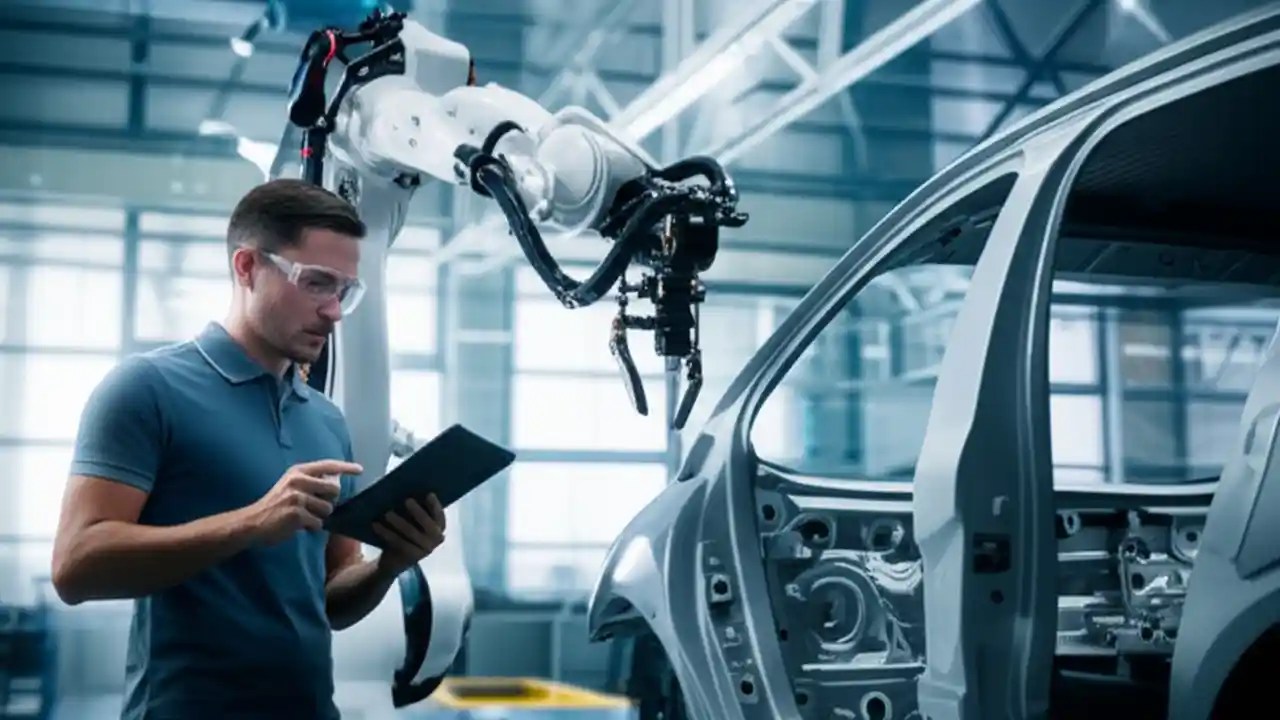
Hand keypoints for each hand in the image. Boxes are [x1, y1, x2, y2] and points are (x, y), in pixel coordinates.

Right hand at [245, 459, 362, 544]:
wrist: (252, 522)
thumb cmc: (275, 505)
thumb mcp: (291, 485)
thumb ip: (311, 482)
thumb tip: (337, 482)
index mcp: (298, 471)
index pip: (328, 466)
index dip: (346, 467)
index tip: (359, 469)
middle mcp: (298, 481)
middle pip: (334, 490)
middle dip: (330, 501)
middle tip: (314, 507)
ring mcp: (297, 497)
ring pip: (328, 508)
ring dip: (319, 516)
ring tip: (303, 516)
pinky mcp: (297, 514)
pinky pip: (318, 522)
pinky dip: (311, 527)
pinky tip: (298, 525)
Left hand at [373, 493, 446, 575]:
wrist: (394, 560)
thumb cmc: (405, 531)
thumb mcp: (412, 519)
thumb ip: (413, 508)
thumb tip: (405, 489)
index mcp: (439, 527)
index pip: (439, 516)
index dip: (435, 506)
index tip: (428, 494)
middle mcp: (436, 540)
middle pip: (429, 525)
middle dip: (419, 512)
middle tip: (407, 500)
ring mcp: (425, 550)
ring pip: (412, 534)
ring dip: (399, 522)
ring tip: (387, 513)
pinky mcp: (410, 558)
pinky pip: (398, 543)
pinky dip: (386, 533)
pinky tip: (376, 525)